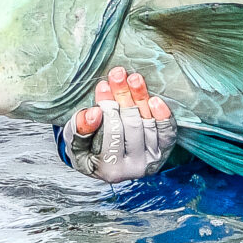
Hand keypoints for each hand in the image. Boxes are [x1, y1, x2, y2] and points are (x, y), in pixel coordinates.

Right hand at [61, 66, 175, 182]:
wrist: (109, 161)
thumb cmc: (89, 149)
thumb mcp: (75, 142)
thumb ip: (79, 130)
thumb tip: (94, 114)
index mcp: (110, 169)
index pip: (112, 132)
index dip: (108, 107)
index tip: (102, 85)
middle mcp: (133, 168)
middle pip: (132, 124)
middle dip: (123, 96)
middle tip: (117, 74)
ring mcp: (151, 160)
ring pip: (149, 124)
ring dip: (141, 98)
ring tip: (133, 78)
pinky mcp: (164, 151)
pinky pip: (167, 132)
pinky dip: (163, 115)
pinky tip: (155, 100)